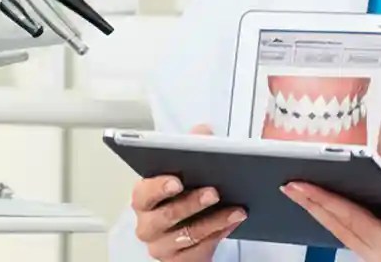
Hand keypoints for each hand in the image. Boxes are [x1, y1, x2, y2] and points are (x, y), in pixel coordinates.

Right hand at [131, 124, 246, 260]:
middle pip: (166, 216)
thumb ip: (193, 147)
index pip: (144, 193)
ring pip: (187, 235)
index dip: (158, 187)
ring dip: (214, 220)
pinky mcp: (179, 260)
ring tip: (236, 209)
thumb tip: (202, 132)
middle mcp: (148, 224)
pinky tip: (234, 222)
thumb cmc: (185, 195)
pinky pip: (200, 251)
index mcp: (144, 198)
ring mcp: (162, 246)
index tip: (177, 181)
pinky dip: (220, 234)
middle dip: (191, 203)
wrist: (192, 227)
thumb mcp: (189, 169)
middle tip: (214, 192)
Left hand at [282, 180, 380, 261]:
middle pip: (339, 228)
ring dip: (323, 215)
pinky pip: (355, 241)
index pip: (352, 219)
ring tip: (305, 195)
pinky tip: (332, 212)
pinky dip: (339, 224)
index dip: (324, 200)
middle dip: (312, 205)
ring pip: (344, 236)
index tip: (304, 186)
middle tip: (290, 187)